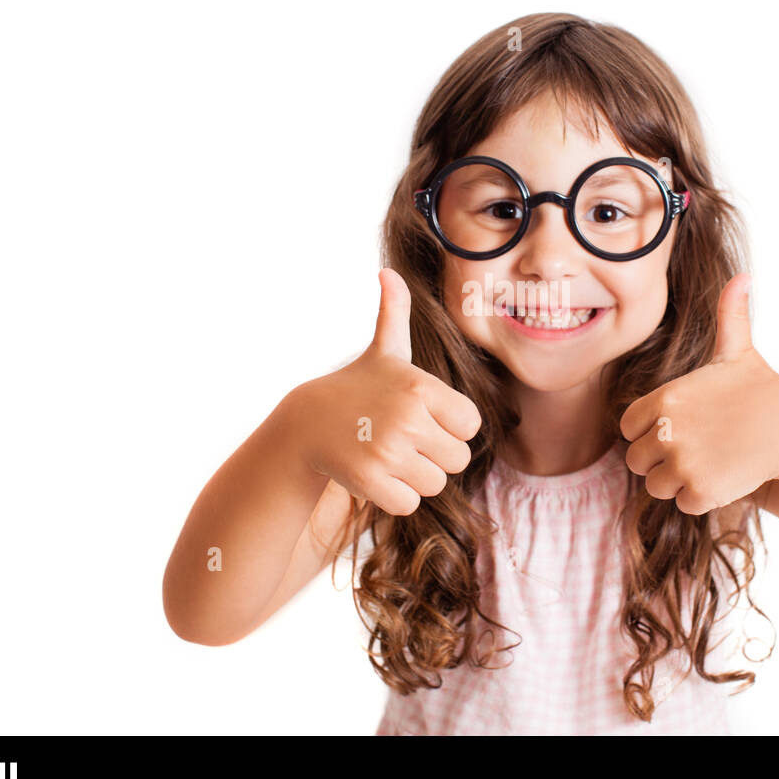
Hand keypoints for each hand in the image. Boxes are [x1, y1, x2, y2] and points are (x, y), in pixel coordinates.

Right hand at [292, 268, 480, 515]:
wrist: (308, 422)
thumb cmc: (358, 386)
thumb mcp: (383, 351)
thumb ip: (395, 314)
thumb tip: (388, 274)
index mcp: (421, 387)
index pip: (470, 426)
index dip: (451, 426)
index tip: (424, 417)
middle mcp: (407, 418)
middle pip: (457, 460)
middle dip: (434, 455)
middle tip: (404, 439)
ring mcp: (387, 452)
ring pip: (434, 485)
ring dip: (415, 477)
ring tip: (388, 454)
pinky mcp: (371, 482)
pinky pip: (408, 504)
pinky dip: (394, 496)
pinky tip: (375, 474)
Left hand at [619, 274, 778, 514]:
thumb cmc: (763, 389)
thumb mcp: (738, 351)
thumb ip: (729, 316)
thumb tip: (743, 277)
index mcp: (663, 399)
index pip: (627, 427)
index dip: (647, 432)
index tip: (674, 431)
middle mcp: (665, 431)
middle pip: (637, 460)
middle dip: (659, 460)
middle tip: (692, 453)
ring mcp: (681, 463)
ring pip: (656, 485)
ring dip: (677, 481)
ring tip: (707, 466)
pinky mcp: (700, 490)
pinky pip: (682, 502)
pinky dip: (699, 497)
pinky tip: (721, 479)